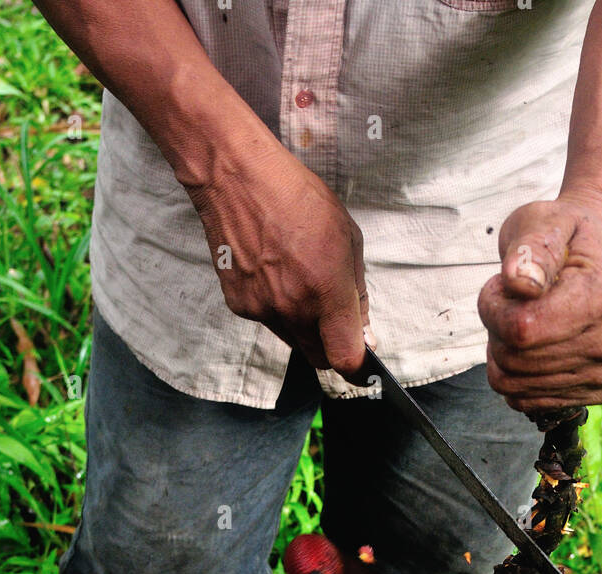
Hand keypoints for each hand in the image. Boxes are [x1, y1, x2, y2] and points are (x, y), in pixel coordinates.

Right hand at [188, 143, 368, 375]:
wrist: (237, 179)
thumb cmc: (297, 197)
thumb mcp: (347, 237)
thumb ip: (356, 291)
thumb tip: (363, 329)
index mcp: (327, 291)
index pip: (345, 358)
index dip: (358, 366)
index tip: (363, 364)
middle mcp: (294, 309)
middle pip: (319, 357)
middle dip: (331, 346)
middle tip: (335, 321)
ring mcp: (263, 310)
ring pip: (293, 339)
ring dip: (304, 325)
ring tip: (299, 280)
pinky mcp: (240, 305)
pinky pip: (268, 321)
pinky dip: (276, 308)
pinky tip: (274, 273)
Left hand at [478, 194, 601, 411]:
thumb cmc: (569, 233)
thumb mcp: (544, 222)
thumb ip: (531, 249)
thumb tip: (520, 283)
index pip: (522, 329)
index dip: (493, 309)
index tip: (501, 284)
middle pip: (516, 361)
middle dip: (498, 329)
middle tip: (514, 300)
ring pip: (515, 386)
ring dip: (504, 353)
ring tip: (524, 319)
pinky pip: (530, 401)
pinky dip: (518, 376)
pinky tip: (535, 345)